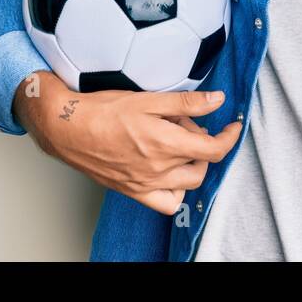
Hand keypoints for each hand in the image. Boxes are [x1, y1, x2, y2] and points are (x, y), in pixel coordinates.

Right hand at [13, 71, 242, 215]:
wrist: (68, 129)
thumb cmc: (104, 110)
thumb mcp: (149, 99)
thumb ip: (187, 103)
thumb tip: (218, 100)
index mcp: (166, 143)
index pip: (214, 149)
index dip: (230, 137)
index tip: (233, 126)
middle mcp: (159, 168)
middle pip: (202, 165)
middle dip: (204, 144)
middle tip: (187, 125)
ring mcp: (146, 184)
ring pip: (188, 183)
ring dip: (193, 165)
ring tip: (177, 145)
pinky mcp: (133, 192)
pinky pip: (167, 203)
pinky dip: (176, 191)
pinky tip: (170, 172)